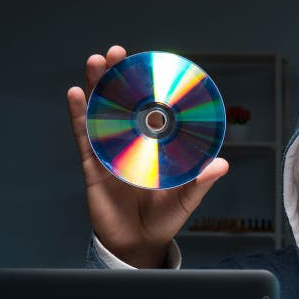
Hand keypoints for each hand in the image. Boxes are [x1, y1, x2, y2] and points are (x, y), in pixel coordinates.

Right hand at [67, 45, 228, 266]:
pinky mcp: (94, 166)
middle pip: (124, 104)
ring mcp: (111, 152)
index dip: (149, 89)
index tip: (151, 65)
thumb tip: (222, 165)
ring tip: (97, 62)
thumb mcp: (186, 200)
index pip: (153, 112)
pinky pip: (84, 137)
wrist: (138, 244)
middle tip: (118, 53)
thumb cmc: (163, 220)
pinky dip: (79, 115)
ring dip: (98, 87)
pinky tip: (76, 94)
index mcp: (155, 148)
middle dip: (120, 77)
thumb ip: (200, 182)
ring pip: (101, 113)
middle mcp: (132, 144)